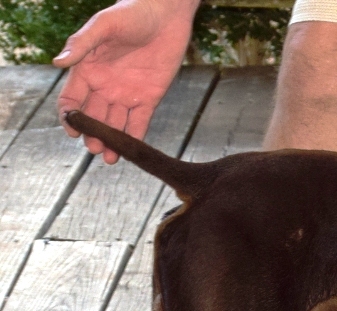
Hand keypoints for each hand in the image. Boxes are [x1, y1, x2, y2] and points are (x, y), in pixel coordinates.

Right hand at [54, 0, 199, 162]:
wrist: (166, 15)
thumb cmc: (131, 13)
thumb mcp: (103, 26)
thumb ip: (81, 44)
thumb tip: (57, 62)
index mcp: (87, 69)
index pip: (72, 99)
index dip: (70, 117)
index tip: (72, 130)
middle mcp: (104, 85)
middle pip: (93, 117)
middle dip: (92, 134)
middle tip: (94, 149)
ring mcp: (126, 93)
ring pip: (115, 124)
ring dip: (111, 142)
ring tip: (109, 158)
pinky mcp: (148, 98)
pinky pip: (139, 122)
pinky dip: (133, 137)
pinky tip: (129, 151)